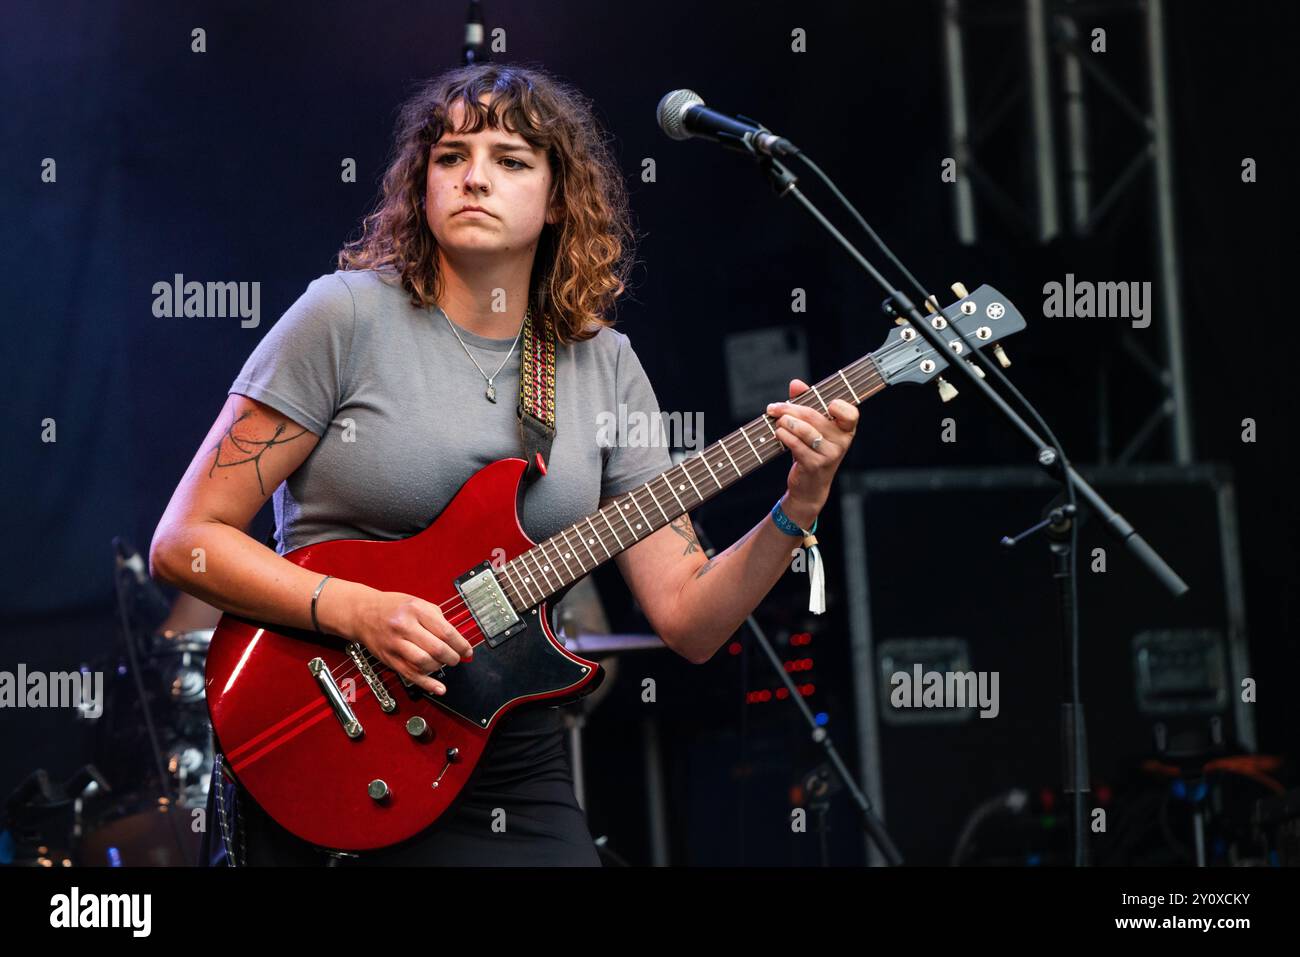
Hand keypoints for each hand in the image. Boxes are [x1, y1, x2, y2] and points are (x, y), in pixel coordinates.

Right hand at [346, 589, 474, 694]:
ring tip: (443, 664)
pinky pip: (410, 674)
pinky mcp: (389, 658)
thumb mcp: (417, 602)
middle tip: (457, 659)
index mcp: (416, 609)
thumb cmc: (392, 607)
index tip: (467, 650)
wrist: (362, 612)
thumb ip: (437, 618)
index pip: (446, 631)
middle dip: (453, 658)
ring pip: (424, 663)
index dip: (461, 644)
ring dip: (440, 667)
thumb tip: (456, 638)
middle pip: (437, 649)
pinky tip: (438, 688)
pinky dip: (427, 684)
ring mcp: (395, 643)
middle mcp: (404, 626)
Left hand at [766, 378, 859, 527]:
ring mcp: (829, 454)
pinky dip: (784, 436)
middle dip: (790, 408)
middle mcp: (841, 442)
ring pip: (804, 429)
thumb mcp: (812, 427)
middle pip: (814, 416)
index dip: (840, 407)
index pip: (851, 414)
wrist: (810, 486)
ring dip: (785, 422)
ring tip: (777, 421)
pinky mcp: (815, 465)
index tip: (827, 404)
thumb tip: (796, 384)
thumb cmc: (811, 451)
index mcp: (846, 429)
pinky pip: (796, 445)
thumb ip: (806, 403)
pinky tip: (778, 433)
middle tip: (775, 407)